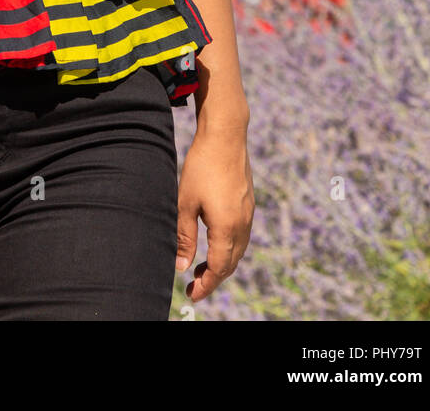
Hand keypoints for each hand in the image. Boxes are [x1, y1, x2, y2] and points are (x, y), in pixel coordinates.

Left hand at [175, 127, 254, 301]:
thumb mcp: (185, 203)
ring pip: (238, 250)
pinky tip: (214, 241)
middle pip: (231, 263)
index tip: (192, 294)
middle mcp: (243, 224)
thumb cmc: (202, 167)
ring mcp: (248, 213)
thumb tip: (181, 267)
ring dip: (222, 262)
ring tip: (201, 266)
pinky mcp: (248, 203)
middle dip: (213, 277)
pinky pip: (241, 235)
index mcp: (227, 228)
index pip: (219, 269)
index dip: (206, 285)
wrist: (225, 135)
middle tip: (194, 284)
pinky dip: (229, 247)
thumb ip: (184, 237)